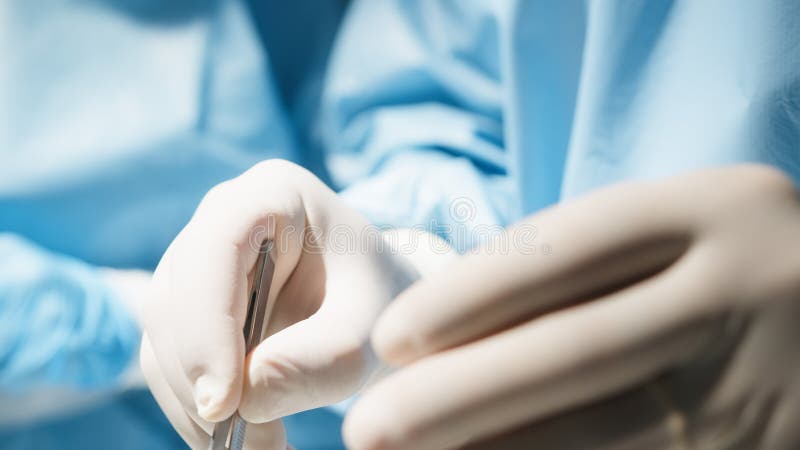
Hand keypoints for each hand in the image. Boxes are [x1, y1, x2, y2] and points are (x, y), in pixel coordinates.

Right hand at [140, 160, 421, 448]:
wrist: (377, 306)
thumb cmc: (381, 301)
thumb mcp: (375, 327)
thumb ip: (328, 356)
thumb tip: (248, 392)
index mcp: (273, 193)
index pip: (216, 248)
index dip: (207, 325)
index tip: (224, 401)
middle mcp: (223, 219)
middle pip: (177, 299)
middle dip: (204, 379)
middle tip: (253, 444)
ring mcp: (200, 263)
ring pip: (163, 338)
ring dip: (198, 405)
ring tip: (258, 448)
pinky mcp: (192, 307)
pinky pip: (172, 362)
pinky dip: (198, 409)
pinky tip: (242, 438)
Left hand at [344, 165, 799, 449]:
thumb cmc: (719, 266)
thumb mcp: (673, 234)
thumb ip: (583, 265)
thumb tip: (440, 332)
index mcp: (712, 210)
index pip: (566, 249)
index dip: (465, 297)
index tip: (387, 340)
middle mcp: (740, 291)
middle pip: (570, 349)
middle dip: (454, 398)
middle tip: (366, 429)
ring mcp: (760, 383)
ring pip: (599, 432)